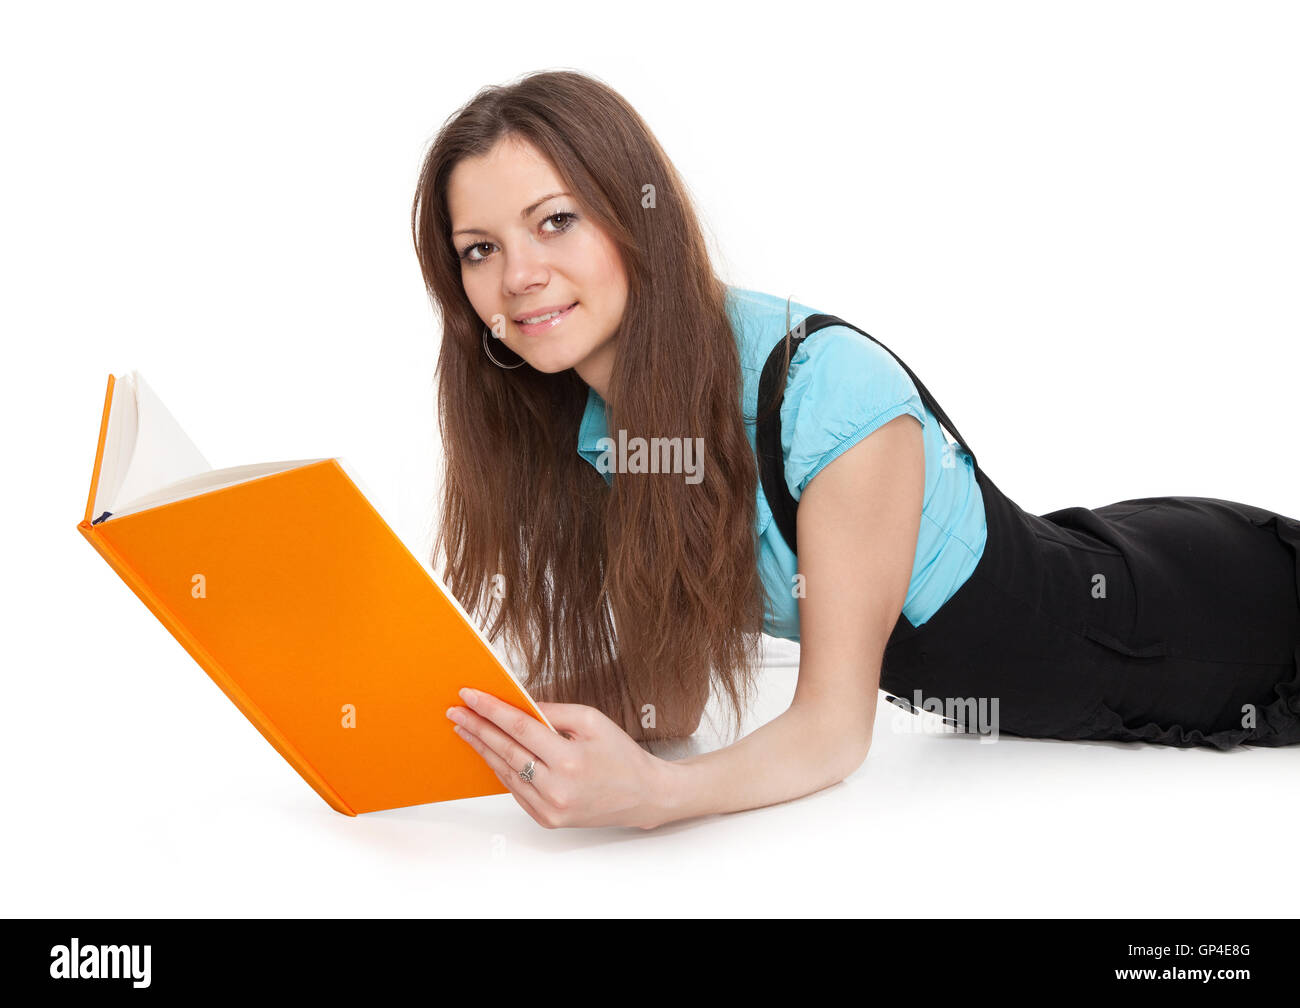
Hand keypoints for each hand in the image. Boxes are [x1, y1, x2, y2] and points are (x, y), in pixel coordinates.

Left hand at [446, 689, 674, 829]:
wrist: (642, 795)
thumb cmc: (620, 755)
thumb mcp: (593, 721)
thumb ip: (554, 712)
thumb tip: (520, 704)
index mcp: (569, 760)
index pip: (519, 728)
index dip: (491, 710)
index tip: (469, 696)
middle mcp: (556, 788)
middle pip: (505, 751)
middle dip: (477, 728)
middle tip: (456, 711)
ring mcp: (549, 808)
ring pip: (506, 772)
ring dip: (483, 749)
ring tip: (466, 729)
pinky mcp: (547, 820)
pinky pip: (516, 790)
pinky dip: (502, 769)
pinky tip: (490, 752)